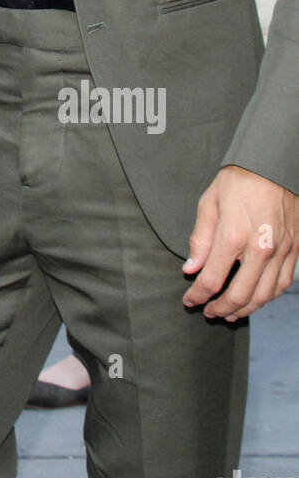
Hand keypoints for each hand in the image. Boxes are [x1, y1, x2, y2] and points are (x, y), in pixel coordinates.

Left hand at [182, 164, 298, 319]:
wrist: (272, 164)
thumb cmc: (238, 180)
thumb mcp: (209, 203)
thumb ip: (200, 240)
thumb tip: (191, 268)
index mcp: (233, 236)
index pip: (212, 280)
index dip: (197, 295)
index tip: (189, 300)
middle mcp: (260, 249)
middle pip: (240, 295)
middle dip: (221, 309)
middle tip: (209, 313)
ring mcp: (281, 251)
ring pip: (265, 295)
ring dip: (246, 309)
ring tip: (230, 312)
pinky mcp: (295, 249)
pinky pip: (283, 283)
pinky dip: (269, 296)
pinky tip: (256, 297)